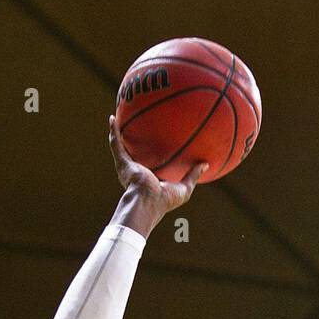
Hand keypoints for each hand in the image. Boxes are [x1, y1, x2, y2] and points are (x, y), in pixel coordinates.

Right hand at [108, 115, 207, 237]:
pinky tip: (112, 118)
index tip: (156, 139)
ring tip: (118, 116)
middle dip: (133, 138)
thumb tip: (206, 163)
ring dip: (118, 132)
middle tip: (137, 123)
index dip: (152, 151)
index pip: (150, 162)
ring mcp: (127, 166)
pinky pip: (116, 144)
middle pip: (134, 151)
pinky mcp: (122, 163)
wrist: (148, 202)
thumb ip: (193, 175)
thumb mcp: (184, 188)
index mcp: (149, 177)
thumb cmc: (165, 200)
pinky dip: (113, 131)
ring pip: (121, 145)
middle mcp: (136, 171)